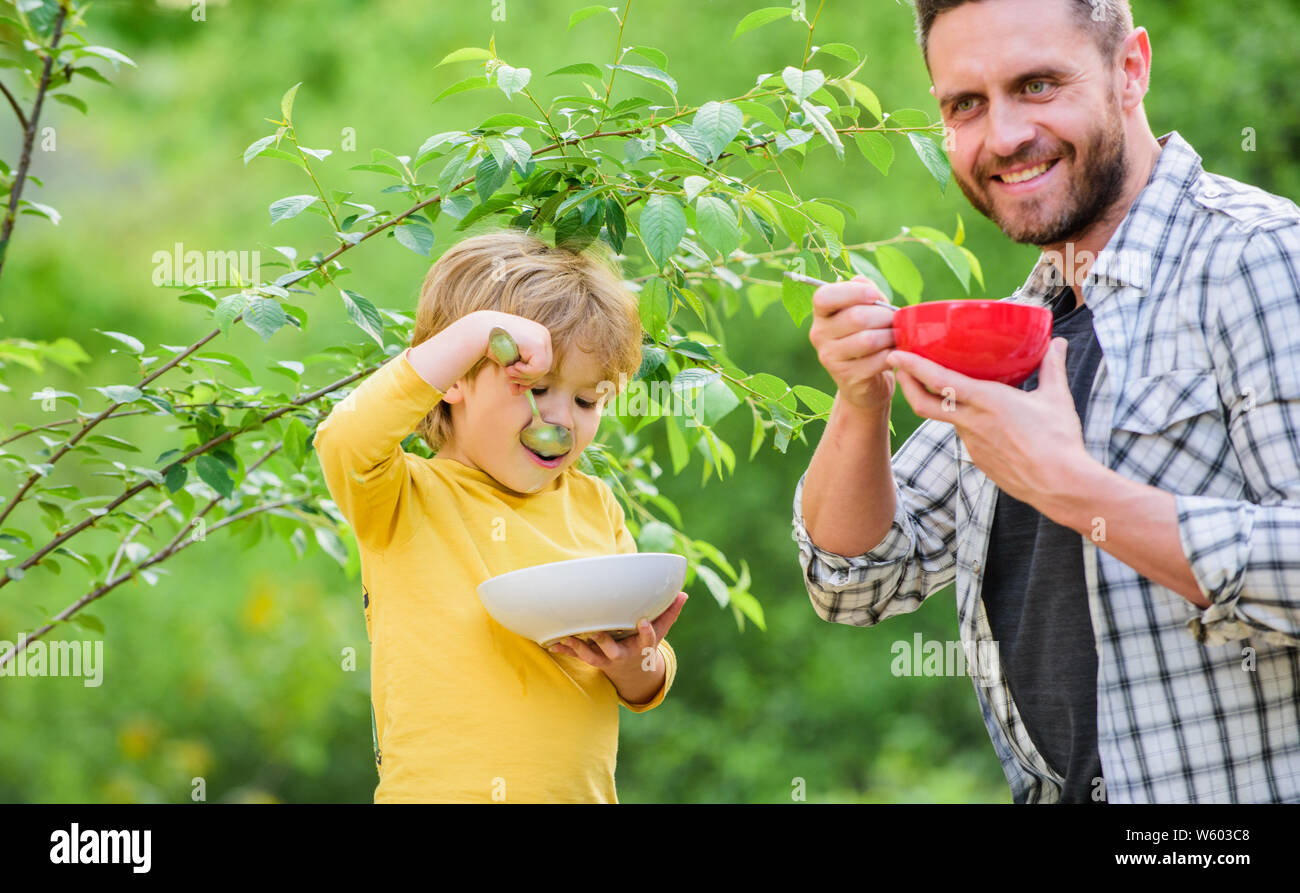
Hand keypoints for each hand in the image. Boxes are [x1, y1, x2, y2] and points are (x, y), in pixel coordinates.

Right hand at [479, 311, 552, 392]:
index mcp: (538, 336)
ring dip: (524, 376)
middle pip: (544, 367)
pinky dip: (525, 372)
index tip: (519, 387)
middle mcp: (543, 335)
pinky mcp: (539, 344)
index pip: (542, 362)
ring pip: (542, 369)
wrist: (481, 331)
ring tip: (508, 372)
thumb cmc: (492, 344)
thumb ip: (515, 374)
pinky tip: (513, 366)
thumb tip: (518, 392)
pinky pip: (539, 367)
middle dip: (527, 379)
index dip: (531, 377)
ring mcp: (543, 338)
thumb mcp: (508, 361)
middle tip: (510, 381)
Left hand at [547, 592, 686, 679]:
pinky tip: (552, 643)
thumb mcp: (660, 632)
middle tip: (595, 631)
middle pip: (612, 650)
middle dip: (603, 642)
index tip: (644, 621)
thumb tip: (684, 594)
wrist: (632, 672)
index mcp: (641, 647)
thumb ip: (669, 613)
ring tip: (568, 636)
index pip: (648, 639)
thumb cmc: (644, 644)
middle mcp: (623, 655)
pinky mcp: (593, 659)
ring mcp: (606, 659)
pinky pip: (577, 656)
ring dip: (579, 647)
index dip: (646, 632)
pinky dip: (565, 650)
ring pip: (591, 655)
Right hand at [808, 275, 897, 413]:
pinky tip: (896, 352)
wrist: (864, 383)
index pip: (824, 297)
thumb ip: (864, 291)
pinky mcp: (847, 377)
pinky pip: (876, 360)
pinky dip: (893, 354)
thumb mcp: (864, 310)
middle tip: (897, 318)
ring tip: (898, 334)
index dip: (852, 292)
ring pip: (868, 340)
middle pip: (856, 317)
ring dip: (890, 335)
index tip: (874, 295)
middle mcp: (819, 335)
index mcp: (821, 314)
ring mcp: (830, 358)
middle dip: (884, 315)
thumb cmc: (866, 337)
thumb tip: (863, 283)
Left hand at [887, 338, 1091, 505]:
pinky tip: (974, 417)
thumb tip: (1059, 343)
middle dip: (907, 384)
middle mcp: (972, 422)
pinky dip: (962, 422)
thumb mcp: (1056, 398)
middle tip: (900, 368)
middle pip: (924, 404)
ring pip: (946, 418)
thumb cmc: (1059, 441)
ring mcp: (971, 443)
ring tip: (942, 386)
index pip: (939, 380)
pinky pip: (964, 435)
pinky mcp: (977, 459)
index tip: (896, 354)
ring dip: (939, 403)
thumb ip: (1052, 367)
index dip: (913, 366)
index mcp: (987, 401)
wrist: (1059, 486)